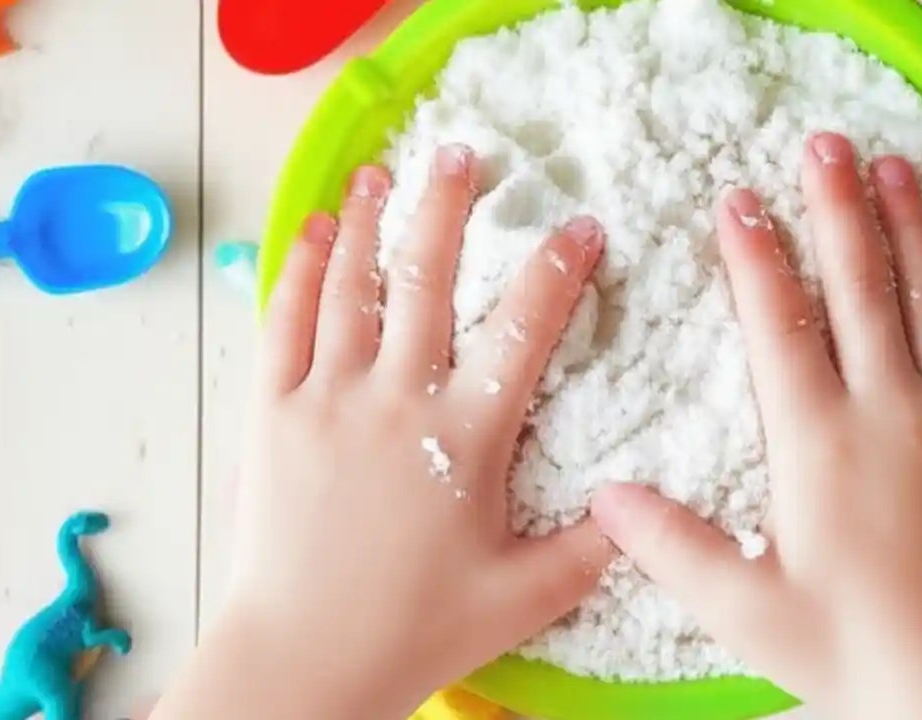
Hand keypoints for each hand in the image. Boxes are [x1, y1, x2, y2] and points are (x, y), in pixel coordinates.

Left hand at [153, 147, 612, 719]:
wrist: (303, 661)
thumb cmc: (418, 630)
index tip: (580, 226)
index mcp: (466, 435)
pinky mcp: (273, 415)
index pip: (523, 328)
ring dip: (373, 221)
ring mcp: (328, 399)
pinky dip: (301, 271)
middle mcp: (397, 398)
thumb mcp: (528, 595)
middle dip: (451, 207)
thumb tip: (649, 505)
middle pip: (429, 279)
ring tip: (385, 171)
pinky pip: (284, 324)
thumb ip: (596, 545)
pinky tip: (317, 234)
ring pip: (353, 287)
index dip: (558, 269)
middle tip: (465, 154)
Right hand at [592, 133, 921, 717]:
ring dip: (909, 224)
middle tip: (825, 144)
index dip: (755, 257)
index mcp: (817, 443)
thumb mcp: (744, 610)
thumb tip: (606, 497)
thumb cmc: (853, 649)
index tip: (738, 202)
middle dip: (837, 209)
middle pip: (859, 286)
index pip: (779, 325)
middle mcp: (886, 410)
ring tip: (894, 165)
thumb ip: (672, 547)